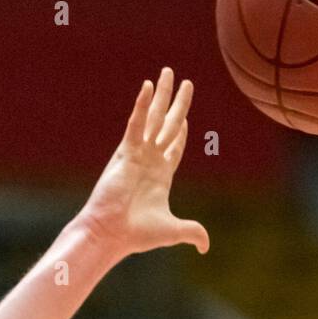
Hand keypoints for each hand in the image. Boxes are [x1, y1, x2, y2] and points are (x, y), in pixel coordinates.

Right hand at [81, 67, 209, 256]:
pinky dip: (142, 105)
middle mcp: (150, 160)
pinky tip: (149, 86)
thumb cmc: (136, 234)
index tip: (185, 117)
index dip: (181, 132)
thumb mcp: (173, 231)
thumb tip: (206, 246)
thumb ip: (192, 232)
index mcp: (160, 176)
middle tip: (185, 81)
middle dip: (177, 103)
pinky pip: (136, 123)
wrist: (111, 233)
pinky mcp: (125, 152)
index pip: (174, 146)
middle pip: (167, 124)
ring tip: (168, 72)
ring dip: (162, 95)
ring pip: (153, 117)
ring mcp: (138, 154)